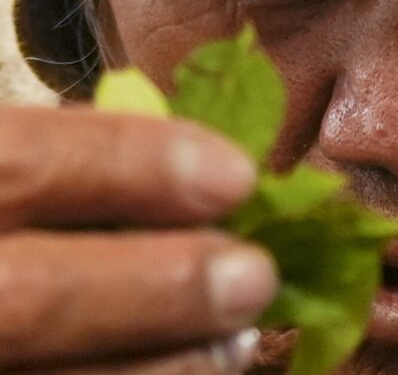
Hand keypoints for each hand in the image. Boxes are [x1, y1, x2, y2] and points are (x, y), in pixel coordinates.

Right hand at [0, 105, 276, 373]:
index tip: (234, 174)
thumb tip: (187, 177)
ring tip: (236, 342)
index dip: (129, 166)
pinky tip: (183, 374)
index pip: (15, 165)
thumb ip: (48, 163)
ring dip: (164, 369)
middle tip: (254, 276)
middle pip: (26, 301)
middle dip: (159, 288)